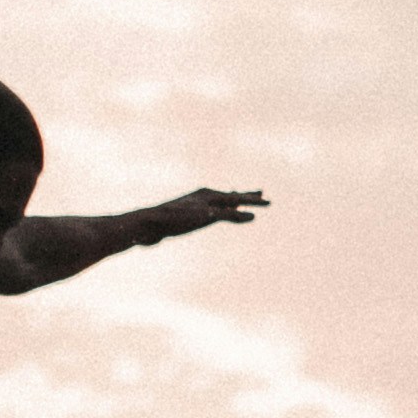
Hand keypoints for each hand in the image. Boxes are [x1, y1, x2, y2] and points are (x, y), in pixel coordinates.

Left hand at [147, 189, 265, 240]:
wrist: (148, 224)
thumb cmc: (176, 219)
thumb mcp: (206, 217)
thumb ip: (229, 216)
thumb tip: (252, 216)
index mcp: (208, 195)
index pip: (237, 199)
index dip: (253, 202)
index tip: (269, 203)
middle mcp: (202, 198)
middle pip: (229, 197)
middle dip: (245, 196)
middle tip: (261, 193)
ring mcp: (195, 206)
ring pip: (218, 205)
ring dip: (232, 204)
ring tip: (241, 203)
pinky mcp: (187, 217)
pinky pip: (209, 213)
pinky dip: (219, 213)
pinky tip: (218, 216)